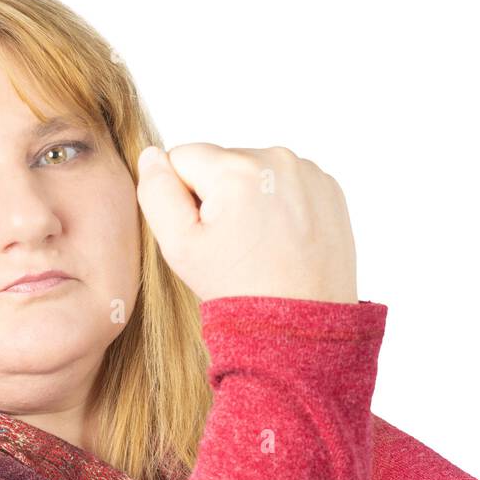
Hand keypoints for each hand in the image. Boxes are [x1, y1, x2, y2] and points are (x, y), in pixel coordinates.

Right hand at [136, 142, 357, 302]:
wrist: (300, 324)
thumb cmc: (238, 291)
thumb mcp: (180, 248)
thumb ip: (157, 193)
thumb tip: (151, 155)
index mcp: (235, 169)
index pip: (183, 157)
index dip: (184, 199)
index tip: (206, 235)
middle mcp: (276, 158)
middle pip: (223, 162)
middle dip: (220, 197)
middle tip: (233, 246)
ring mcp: (308, 172)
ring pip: (256, 172)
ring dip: (251, 199)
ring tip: (259, 245)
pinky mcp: (329, 188)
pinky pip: (288, 183)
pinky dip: (281, 206)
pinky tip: (282, 241)